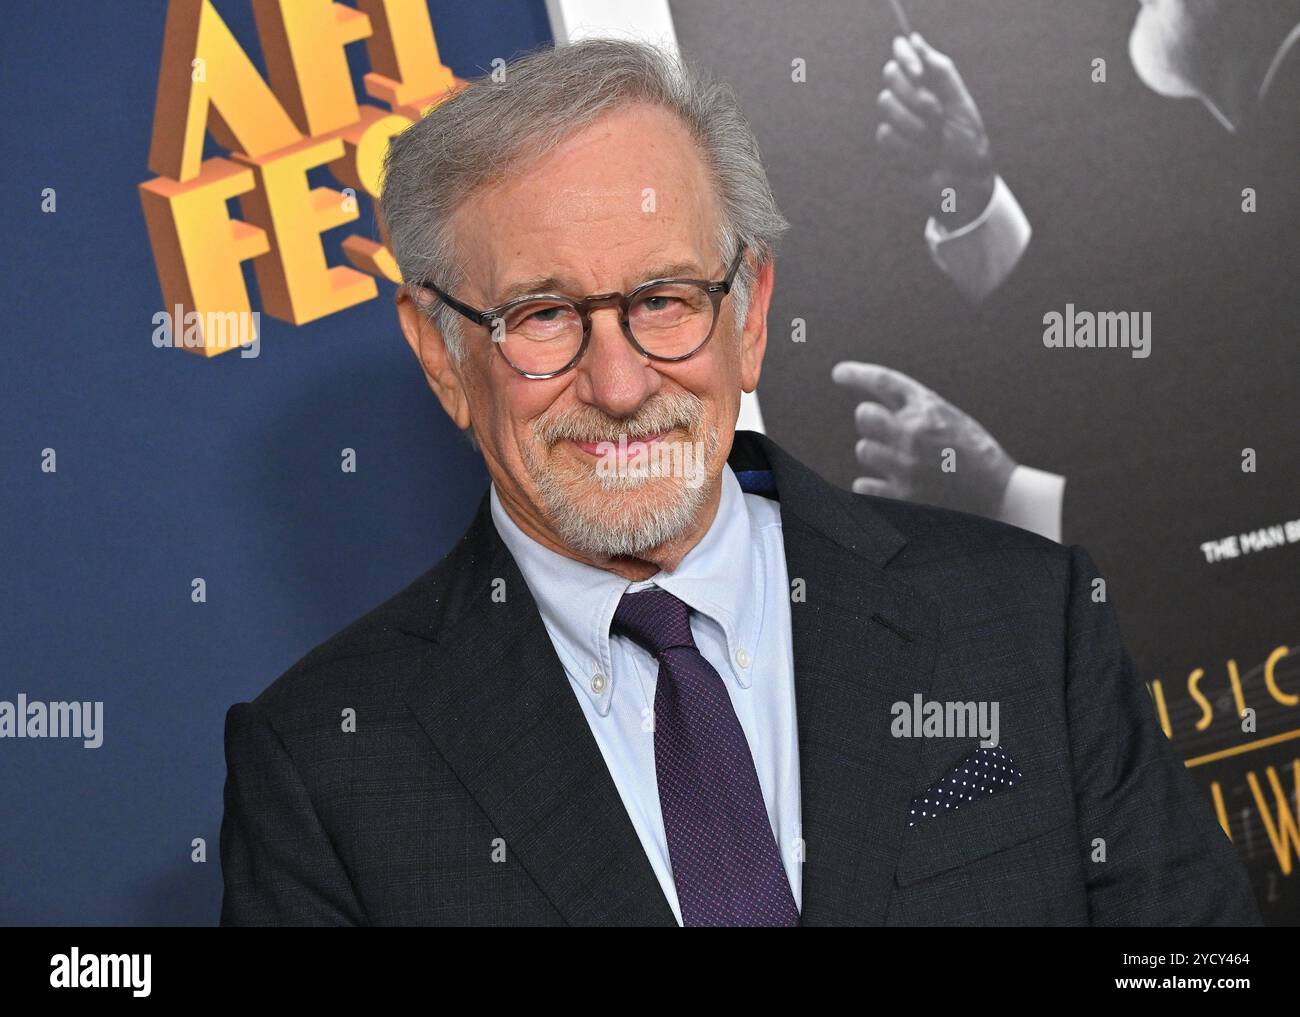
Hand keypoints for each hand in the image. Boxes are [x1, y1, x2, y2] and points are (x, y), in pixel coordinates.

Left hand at [831, 361, 1015, 516]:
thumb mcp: (954, 422)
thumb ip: (919, 413)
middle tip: (884, 432)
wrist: (1003, 499)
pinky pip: (863, 484)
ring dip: (876, 455)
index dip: (856, 374)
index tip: (839, 373)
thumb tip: (878, 409)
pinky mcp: (901, 496)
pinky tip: (895, 486)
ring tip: (902, 464)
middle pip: (864, 415)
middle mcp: (914, 433)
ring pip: (864, 449)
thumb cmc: (978, 459)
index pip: (883, 382)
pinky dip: (874, 485)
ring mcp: (906, 465)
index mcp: (930, 409)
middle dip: (870, 422)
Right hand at [875, 32, 995, 228]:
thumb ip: (940, 71)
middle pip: (891, 76)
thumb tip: (915, 40)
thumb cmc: (968, 147)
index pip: (905, 55)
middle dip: (915, 97)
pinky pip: (885, 136)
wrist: (962, 189)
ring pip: (886, 106)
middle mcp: (912, 100)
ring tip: (932, 143)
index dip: (907, 59)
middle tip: (937, 116)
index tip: (920, 73)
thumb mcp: (960, 105)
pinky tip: (921, 160)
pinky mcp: (890, 147)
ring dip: (914, 126)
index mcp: (932, 85)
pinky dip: (907, 149)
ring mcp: (899, 123)